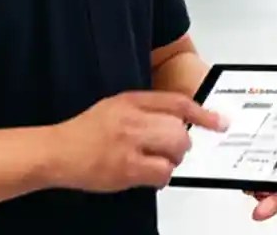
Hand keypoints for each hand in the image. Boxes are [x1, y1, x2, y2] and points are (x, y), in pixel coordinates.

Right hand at [52, 90, 227, 192]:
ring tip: (157, 162)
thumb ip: (146, 109)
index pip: (177, 103)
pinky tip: (148, 174)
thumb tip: (178, 120)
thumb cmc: (85, 132)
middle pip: (179, 129)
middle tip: (173, 150)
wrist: (57, 151)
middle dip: (183, 143)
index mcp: (131, 100)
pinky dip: (161, 176)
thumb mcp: (116, 106)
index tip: (219, 121)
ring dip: (172, 160)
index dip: (202, 113)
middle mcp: (132, 119)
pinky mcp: (126, 169)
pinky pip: (161, 174)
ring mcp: (129, 144)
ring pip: (174, 151)